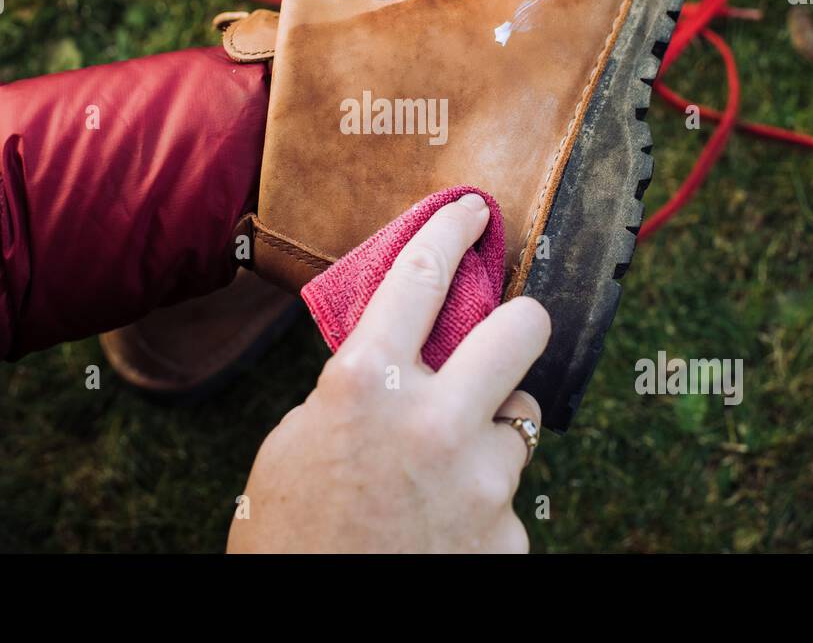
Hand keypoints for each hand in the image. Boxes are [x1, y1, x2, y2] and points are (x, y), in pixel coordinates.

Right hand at [227, 193, 549, 552]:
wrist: (312, 628)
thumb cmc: (289, 533)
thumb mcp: (300, 439)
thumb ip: (356, 387)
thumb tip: (405, 354)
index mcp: (366, 384)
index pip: (421, 275)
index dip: (451, 229)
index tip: (472, 211)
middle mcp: (434, 421)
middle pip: (523, 328)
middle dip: (520, 321)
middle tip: (507, 330)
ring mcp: (480, 484)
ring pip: (522, 421)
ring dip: (492, 432)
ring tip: (446, 469)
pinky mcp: (507, 539)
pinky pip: (509, 499)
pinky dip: (483, 507)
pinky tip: (442, 528)